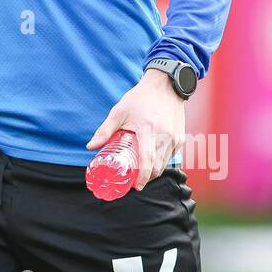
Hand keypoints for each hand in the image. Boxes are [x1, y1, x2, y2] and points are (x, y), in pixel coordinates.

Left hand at [86, 69, 184, 191]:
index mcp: (148, 130)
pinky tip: (152, 160)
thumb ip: (105, 130)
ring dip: (155, 171)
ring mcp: (175, 137)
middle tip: (135, 182)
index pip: (147, 161)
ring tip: (142, 173)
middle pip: (158, 167)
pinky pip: (171, 156)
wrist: (165, 85)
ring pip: (166, 163)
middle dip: (147, 178)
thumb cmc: (140, 98)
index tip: (135, 187)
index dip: (142, 177)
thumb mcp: (119, 111)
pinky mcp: (180, 137)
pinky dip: (162, 161)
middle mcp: (165, 136)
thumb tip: (90, 146)